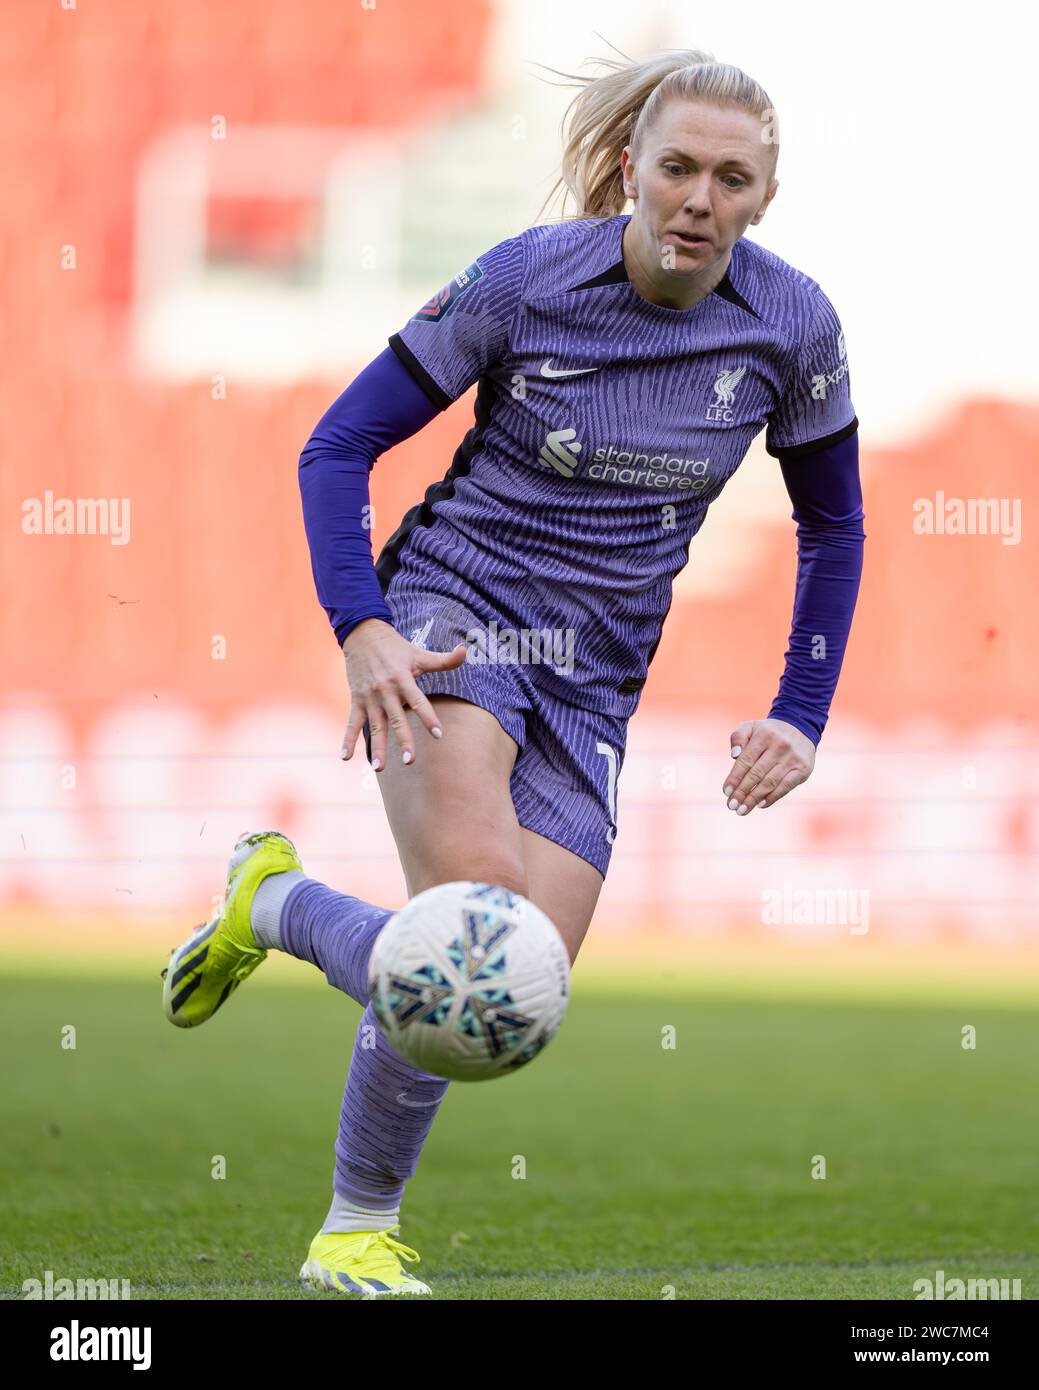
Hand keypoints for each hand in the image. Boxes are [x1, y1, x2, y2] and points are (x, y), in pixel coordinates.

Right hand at [340, 619, 466, 769]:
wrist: (362, 634)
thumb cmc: (396, 647)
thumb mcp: (420, 653)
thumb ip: (444, 659)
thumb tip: (466, 650)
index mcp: (403, 680)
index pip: (419, 702)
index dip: (428, 718)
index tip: (438, 735)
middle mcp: (386, 691)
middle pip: (397, 719)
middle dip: (403, 741)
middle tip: (410, 762)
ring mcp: (370, 697)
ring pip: (375, 727)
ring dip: (377, 748)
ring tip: (380, 768)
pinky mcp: (357, 700)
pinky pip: (352, 723)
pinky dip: (347, 740)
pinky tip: (345, 757)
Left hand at [722, 718, 815, 814]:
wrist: (800, 727)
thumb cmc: (768, 732)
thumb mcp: (751, 727)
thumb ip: (738, 738)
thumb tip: (734, 755)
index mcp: (764, 735)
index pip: (746, 760)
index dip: (735, 777)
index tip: (726, 792)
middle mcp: (779, 746)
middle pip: (756, 774)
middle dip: (742, 792)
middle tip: (731, 806)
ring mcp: (792, 759)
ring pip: (770, 783)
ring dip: (754, 799)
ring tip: (742, 810)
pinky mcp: (803, 769)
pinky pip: (785, 787)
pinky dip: (772, 797)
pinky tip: (760, 805)